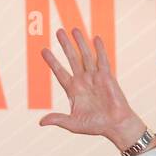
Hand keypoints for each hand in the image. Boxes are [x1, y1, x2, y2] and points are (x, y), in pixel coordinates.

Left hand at [39, 27, 147, 149]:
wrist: (115, 125)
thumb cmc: (95, 126)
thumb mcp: (73, 124)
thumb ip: (58, 119)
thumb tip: (41, 122)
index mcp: (73, 90)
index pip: (59, 72)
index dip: (52, 61)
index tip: (43, 50)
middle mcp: (83, 80)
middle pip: (71, 58)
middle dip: (65, 45)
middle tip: (58, 31)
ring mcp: (94, 77)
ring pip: (85, 56)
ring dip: (80, 42)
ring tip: (74, 29)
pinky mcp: (107, 76)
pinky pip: (102, 60)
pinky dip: (99, 49)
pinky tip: (95, 38)